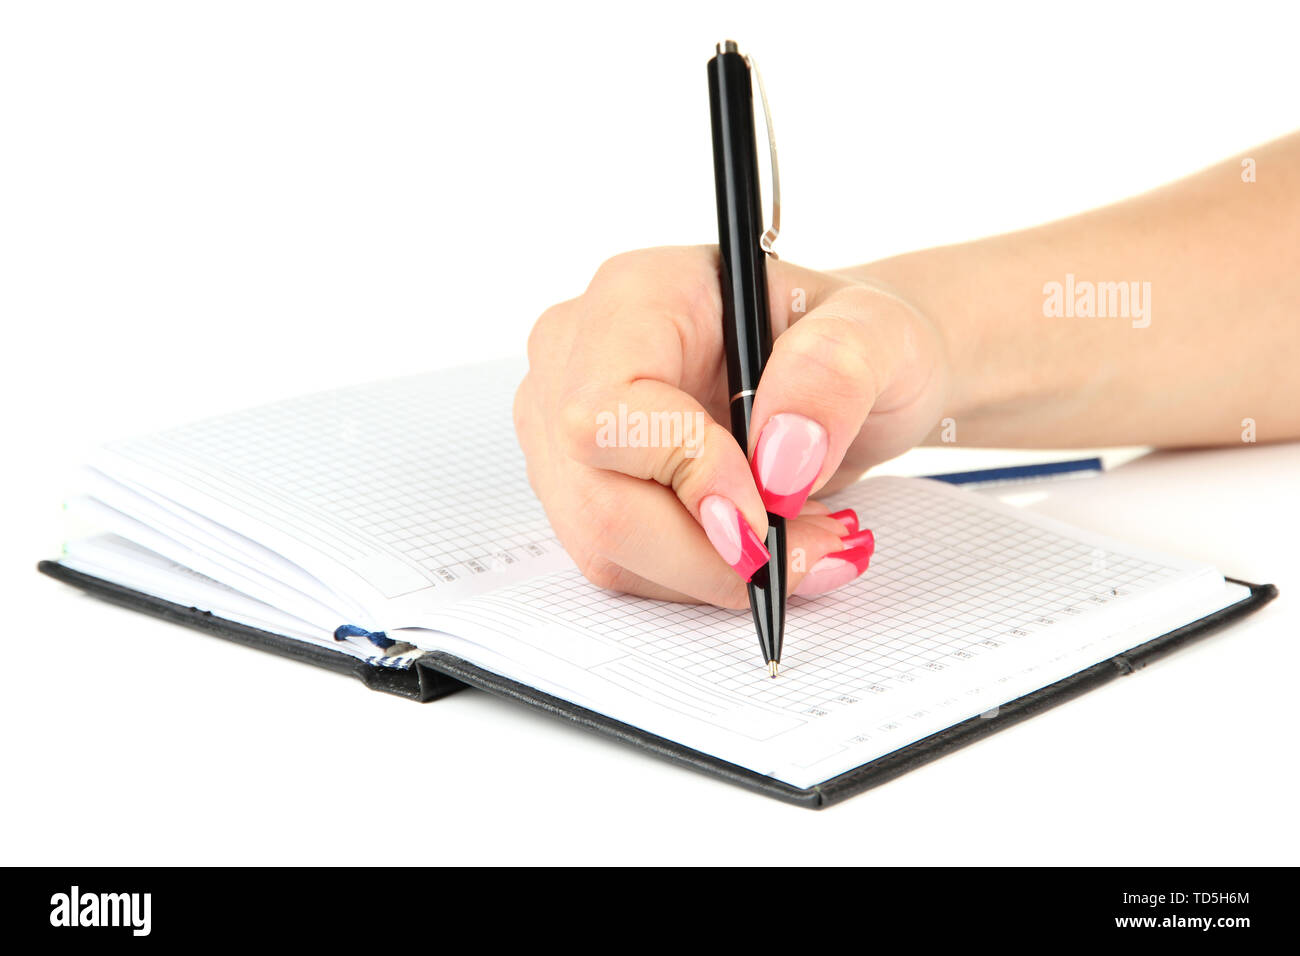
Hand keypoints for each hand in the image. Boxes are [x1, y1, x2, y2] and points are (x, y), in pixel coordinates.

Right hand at [514, 245, 949, 608]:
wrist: (848, 373)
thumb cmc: (852, 340)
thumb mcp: (882, 331)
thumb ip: (837, 373)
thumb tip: (781, 460)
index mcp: (635, 296)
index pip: (606, 411)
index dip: (683, 474)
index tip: (769, 510)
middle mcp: (579, 358)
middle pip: (600, 501)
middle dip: (714, 552)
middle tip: (814, 551)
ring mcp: (568, 429)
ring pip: (609, 547)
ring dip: (717, 569)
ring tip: (805, 540)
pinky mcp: (582, 487)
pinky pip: (624, 563)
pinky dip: (704, 573)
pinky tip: (762, 541)